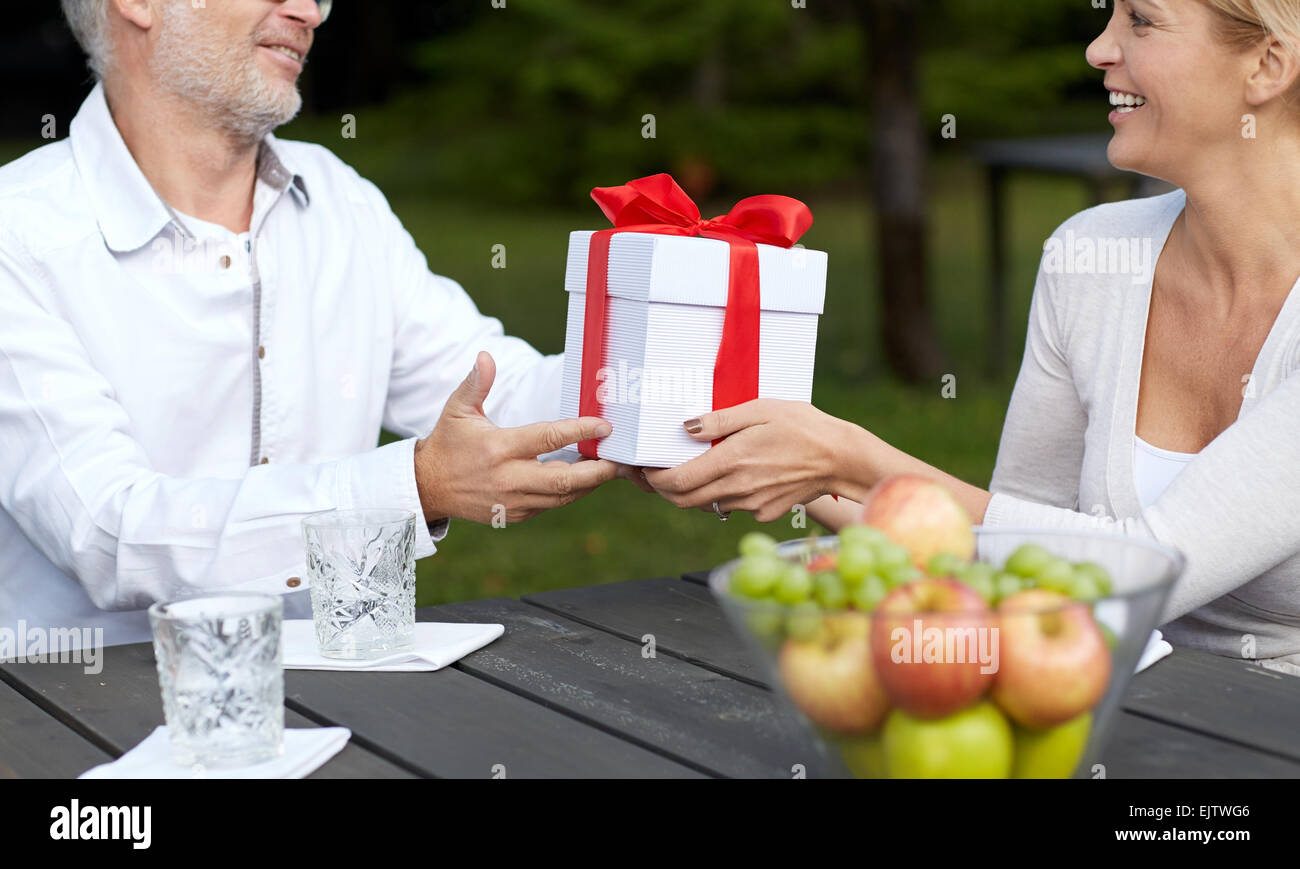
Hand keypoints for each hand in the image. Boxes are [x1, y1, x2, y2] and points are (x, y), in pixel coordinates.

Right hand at [415, 351, 621, 523]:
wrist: (429, 487)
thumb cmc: (449, 443)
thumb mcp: (457, 410)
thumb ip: (476, 383)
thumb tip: (486, 355)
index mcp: (498, 448)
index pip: (547, 439)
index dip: (579, 431)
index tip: (604, 425)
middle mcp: (508, 478)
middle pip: (563, 479)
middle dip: (597, 470)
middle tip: (620, 458)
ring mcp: (513, 501)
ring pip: (562, 496)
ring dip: (589, 483)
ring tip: (609, 467)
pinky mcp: (516, 515)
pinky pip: (552, 505)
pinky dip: (570, 493)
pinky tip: (585, 479)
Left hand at [644, 399, 855, 521]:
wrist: (841, 459)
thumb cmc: (803, 426)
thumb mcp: (760, 409)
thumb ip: (719, 419)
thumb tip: (685, 428)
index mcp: (732, 462)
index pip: (676, 482)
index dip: (653, 478)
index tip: (645, 467)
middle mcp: (737, 489)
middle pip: (682, 500)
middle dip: (663, 488)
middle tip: (656, 470)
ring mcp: (750, 505)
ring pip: (704, 505)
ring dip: (689, 492)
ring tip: (688, 468)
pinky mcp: (763, 513)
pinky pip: (729, 508)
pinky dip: (718, 495)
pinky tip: (726, 475)